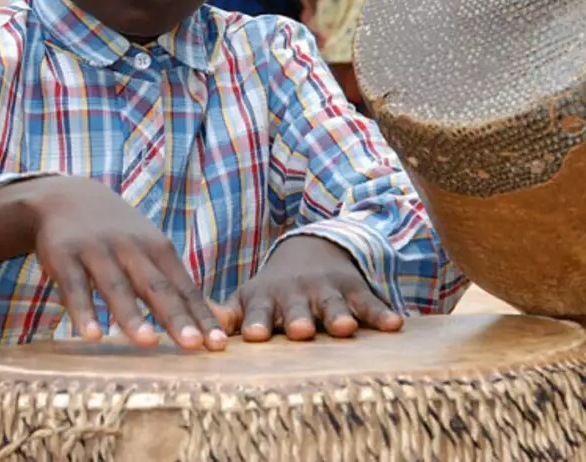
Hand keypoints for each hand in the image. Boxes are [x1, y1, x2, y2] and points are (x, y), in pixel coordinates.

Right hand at [24, 177, 226, 351]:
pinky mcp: (64, 256)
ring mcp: (97, 250)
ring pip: (117, 286)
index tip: (218, 344)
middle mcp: (130, 248)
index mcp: (156, 248)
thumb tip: (202, 322)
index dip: (201, 316)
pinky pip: (75, 287)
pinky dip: (83, 311)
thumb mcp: (146, 247)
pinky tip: (91, 336)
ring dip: (132, 315)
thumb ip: (168, 280)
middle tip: (195, 345)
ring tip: (148, 342)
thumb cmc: (116, 234)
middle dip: (176, 316)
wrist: (66, 196)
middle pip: (156, 286)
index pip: (184, 287)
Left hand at [211, 237, 401, 340]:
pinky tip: (394, 325)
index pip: (259, 313)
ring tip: (343, 328)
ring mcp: (326, 291)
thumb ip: (225, 316)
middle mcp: (296, 294)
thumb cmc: (273, 290)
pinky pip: (370, 302)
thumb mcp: (248, 297)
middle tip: (300, 330)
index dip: (258, 322)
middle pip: (297, 309)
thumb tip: (191, 333)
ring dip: (338, 315)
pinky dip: (382, 313)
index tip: (256, 335)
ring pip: (334, 305)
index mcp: (266, 299)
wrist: (310, 250)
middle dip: (298, 318)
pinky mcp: (355, 289)